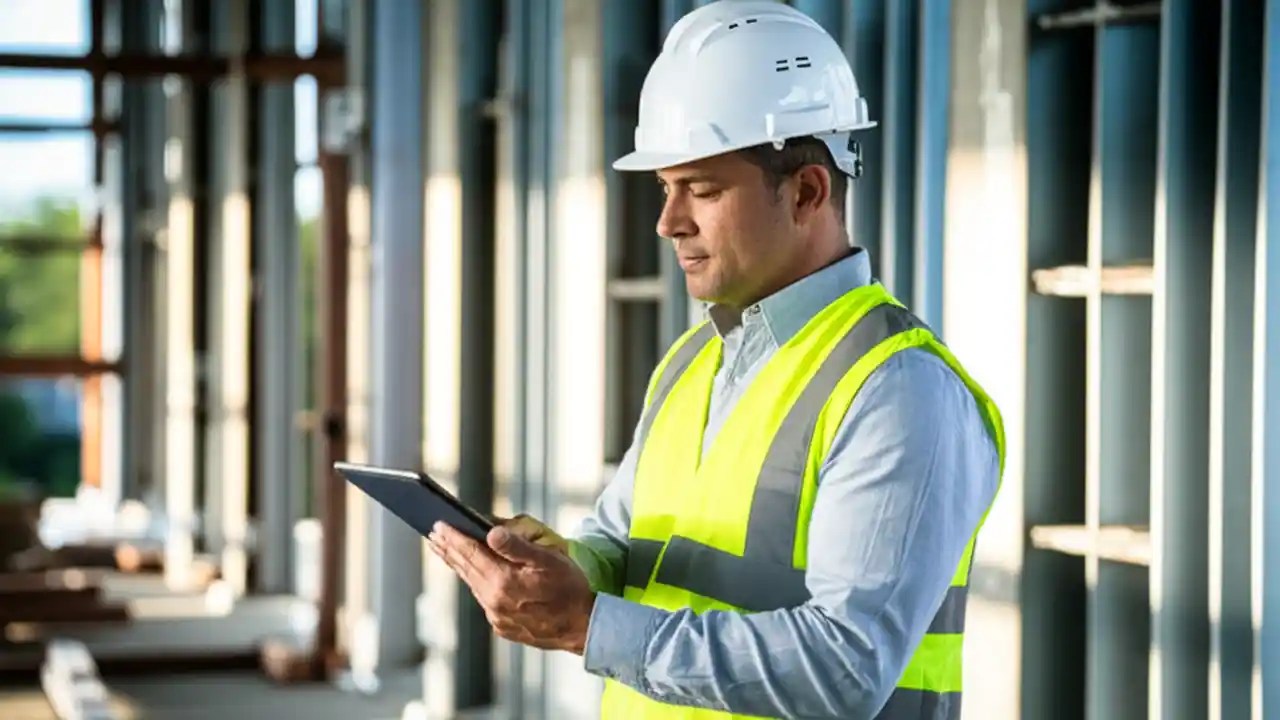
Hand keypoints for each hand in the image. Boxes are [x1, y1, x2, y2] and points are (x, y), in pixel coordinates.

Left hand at [427, 521, 595, 654]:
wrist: (583, 627)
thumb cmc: (569, 588)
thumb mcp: (548, 559)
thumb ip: (517, 546)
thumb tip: (491, 533)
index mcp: (503, 581)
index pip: (470, 553)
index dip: (453, 538)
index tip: (438, 525)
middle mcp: (494, 601)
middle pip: (465, 568)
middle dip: (449, 549)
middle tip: (434, 534)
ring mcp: (496, 615)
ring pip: (472, 584)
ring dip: (458, 565)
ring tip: (447, 550)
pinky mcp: (501, 625)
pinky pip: (483, 598)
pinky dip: (475, 582)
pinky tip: (473, 574)